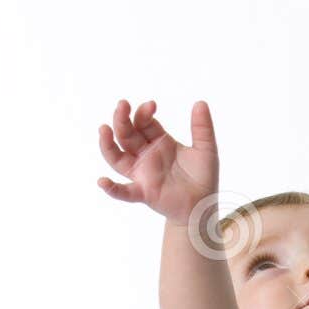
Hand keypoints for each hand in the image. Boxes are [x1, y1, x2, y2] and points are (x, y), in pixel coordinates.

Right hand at [97, 98, 220, 227]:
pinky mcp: (143, 192)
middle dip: (122, 119)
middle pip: (126, 134)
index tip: (152, 106)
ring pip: (117, 157)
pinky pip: (123, 191)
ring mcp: (142, 173)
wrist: (202, 205)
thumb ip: (202, 128)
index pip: (143, 122)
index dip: (143, 113)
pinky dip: (112, 188)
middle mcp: (146, 155)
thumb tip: (201, 102)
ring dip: (108, 144)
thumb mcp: (206, 149)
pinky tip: (102, 182)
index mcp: (159, 141)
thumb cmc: (202, 177)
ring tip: (103, 129)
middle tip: (123, 104)